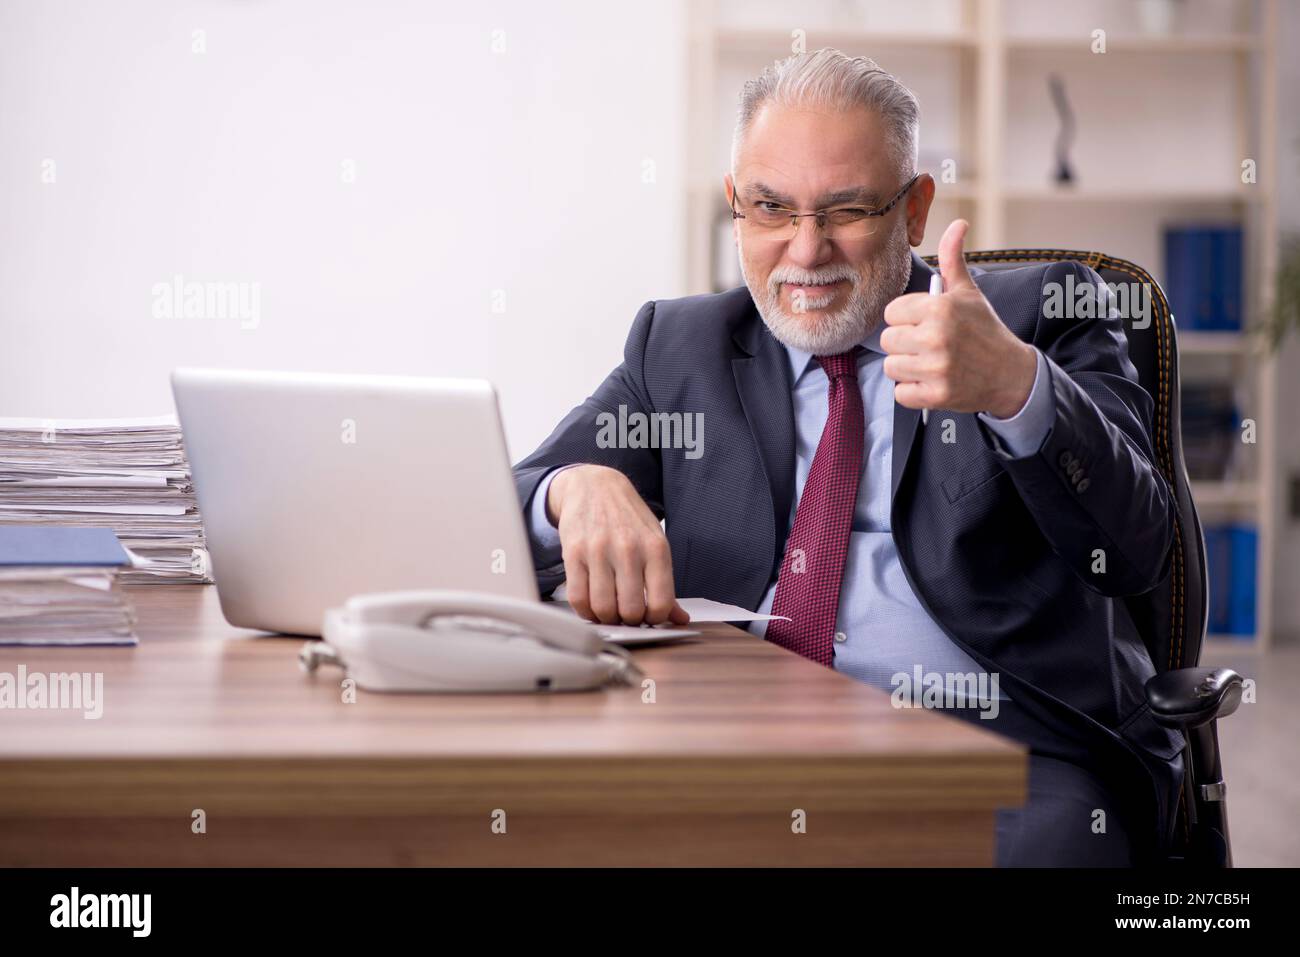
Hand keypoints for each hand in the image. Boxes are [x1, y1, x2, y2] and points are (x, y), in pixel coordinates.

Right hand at [546, 464, 689, 625]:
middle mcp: (629, 549)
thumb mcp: (655, 544)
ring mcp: (599, 551)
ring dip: (606, 617)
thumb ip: (666, 584)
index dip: (654, 619)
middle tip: (625, 614)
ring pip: (603, 607)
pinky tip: (591, 604)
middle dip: (629, 621)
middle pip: (630, 610)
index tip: (648, 617)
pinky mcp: (573, 553)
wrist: (595, 486)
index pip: (661, 603)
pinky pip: (578, 598)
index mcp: (656, 549)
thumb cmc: (628, 519)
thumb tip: (680, 618)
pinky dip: (585, 610)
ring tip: (608, 610)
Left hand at [880, 219, 1036, 418]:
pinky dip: (913, 391)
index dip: (906, 318)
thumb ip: (952, 260)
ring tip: (930, 362)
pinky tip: (933, 381)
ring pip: (891, 367)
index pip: (892, 312)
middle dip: (904, 343)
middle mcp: (936, 337)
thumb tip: (957, 224)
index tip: (924, 323)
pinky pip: (901, 393)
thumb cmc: (985, 331)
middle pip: (888, 340)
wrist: (1011, 374)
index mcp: (940, 308)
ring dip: (907, 367)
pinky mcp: (935, 395)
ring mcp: (935, 368)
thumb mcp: (968, 293)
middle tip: (928, 345)